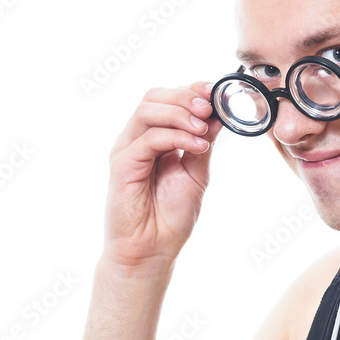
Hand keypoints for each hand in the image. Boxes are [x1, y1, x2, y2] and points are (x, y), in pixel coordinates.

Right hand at [104, 82, 223, 266]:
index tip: (217, 92)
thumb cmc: (171, 216)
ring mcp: (127, 150)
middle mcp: (138, 139)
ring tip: (204, 128)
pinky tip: (197, 146)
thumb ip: (202, 144)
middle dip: (186, 96)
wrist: (153, 250)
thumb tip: (218, 116)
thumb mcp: (196, 173)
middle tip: (211, 106)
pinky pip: (148, 139)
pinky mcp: (122, 165)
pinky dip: (176, 137)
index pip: (168, 100)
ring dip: (181, 113)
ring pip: (148, 111)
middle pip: (154, 97)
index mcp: (155, 138)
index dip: (192, 90)